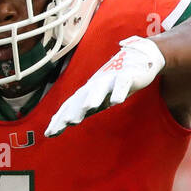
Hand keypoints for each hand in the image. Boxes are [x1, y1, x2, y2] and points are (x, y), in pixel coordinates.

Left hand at [44, 36, 164, 135]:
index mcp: (88, 90)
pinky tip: (116, 101)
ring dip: (92, 98)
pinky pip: (122, 84)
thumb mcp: (101, 96)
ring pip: (99, 89)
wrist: (140, 57)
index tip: (49, 133)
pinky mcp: (127, 76)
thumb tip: (70, 120)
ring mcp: (111, 79)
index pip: (70, 105)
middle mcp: (96, 84)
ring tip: (86, 109)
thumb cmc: (118, 80)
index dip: (59, 118)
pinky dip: (119, 91)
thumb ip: (88, 106)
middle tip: (63, 124)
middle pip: (80, 98)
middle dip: (71, 111)